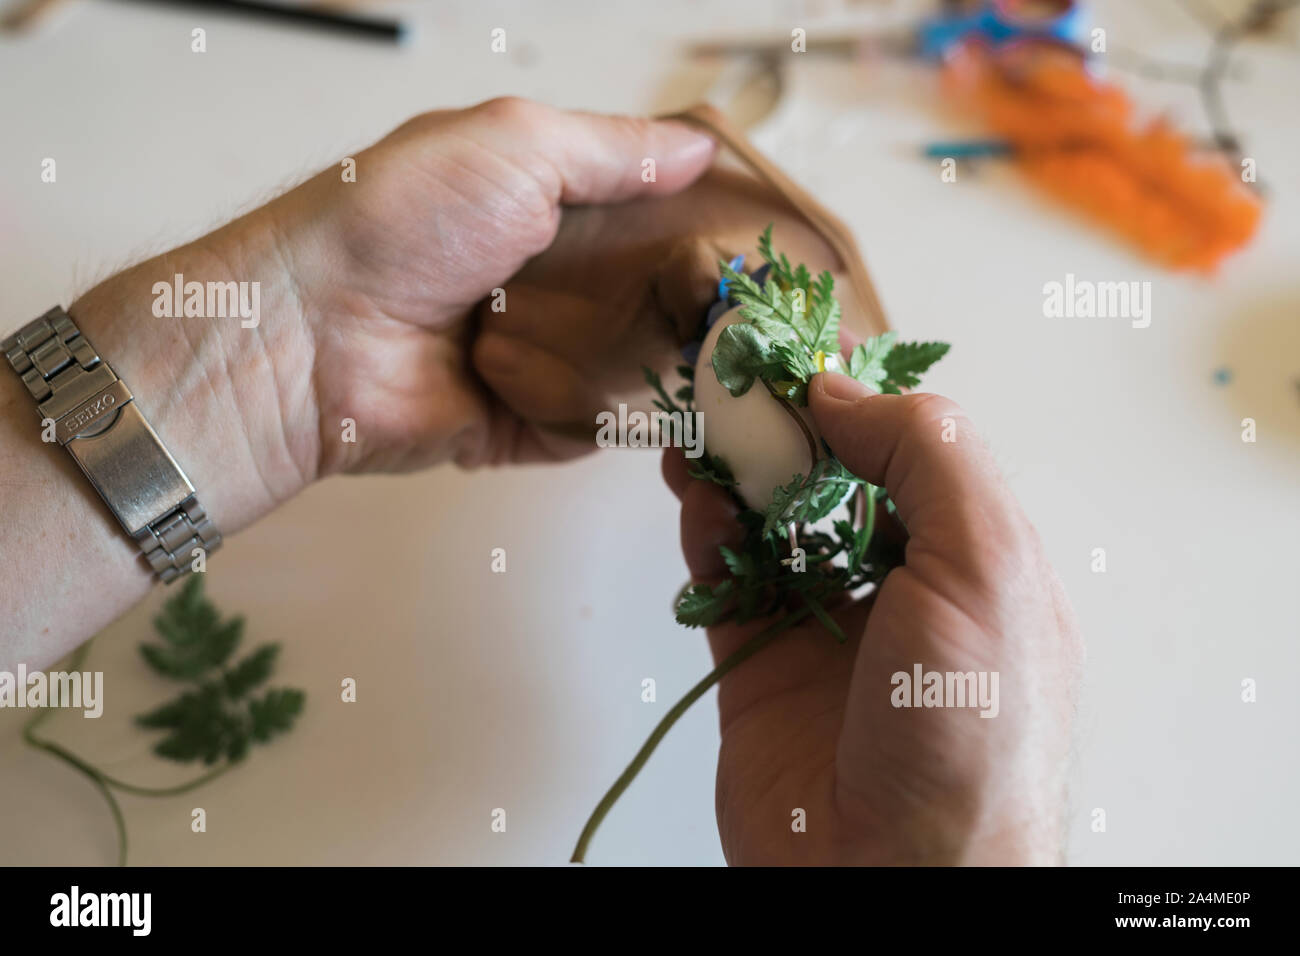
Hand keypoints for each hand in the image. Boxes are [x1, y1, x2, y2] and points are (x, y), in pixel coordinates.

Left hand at [4, 98, 716, 663]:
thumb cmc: (402, 222)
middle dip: (697, 299)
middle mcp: (537, 281)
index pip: (637, 210)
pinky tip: (692, 417)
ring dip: (676, 365)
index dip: (697, 218)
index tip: (763, 234)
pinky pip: (593, 428)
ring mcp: (529, 357)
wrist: (311, 338)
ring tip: (753, 367)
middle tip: (769, 311)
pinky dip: (632, 422)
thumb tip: (698, 149)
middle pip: (641, 293)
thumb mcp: (515, 146)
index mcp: (534, 204)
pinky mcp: (518, 426)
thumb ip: (611, 149)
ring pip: (625, 364)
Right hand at [662, 372, 1081, 864]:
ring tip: (701, 425)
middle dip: (785, 428)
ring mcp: (826, 630)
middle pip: (834, 481)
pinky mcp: (758, 669)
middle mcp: (903, 590)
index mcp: (974, 562)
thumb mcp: (984, 568)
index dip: (854, 396)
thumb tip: (843, 390)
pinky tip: (694, 493)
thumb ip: (926, 457)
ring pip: (772, 523)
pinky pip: (725, 581)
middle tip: (732, 377)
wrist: (892, 882)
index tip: (796, 351)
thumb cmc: (968, 736)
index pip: (912, 450)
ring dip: (737, 471)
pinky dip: (705, 531)